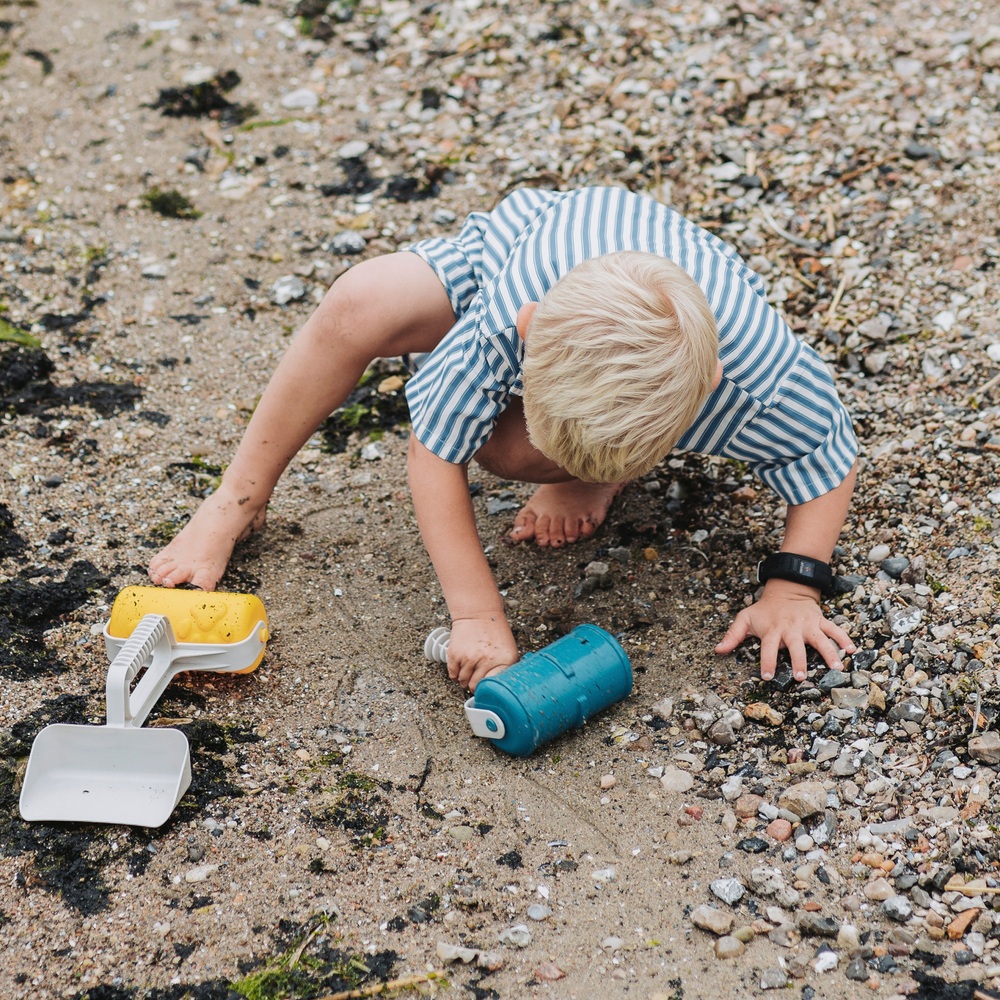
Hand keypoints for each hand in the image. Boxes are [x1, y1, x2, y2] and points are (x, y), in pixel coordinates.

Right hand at [447, 613, 518, 690]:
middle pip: (475, 686)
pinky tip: (459, 672)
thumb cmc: (495, 633)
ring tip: (467, 677)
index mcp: (503, 661)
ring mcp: (469, 658)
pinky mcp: (455, 654)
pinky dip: (455, 676)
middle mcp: (486, 661)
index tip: (486, 690)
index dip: (488, 690)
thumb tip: (498, 690)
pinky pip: (452, 674)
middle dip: (474, 687)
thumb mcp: (509, 651)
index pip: (493, 686)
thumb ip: (505, 670)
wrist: (479, 614)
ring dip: (464, 681)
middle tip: (474, 684)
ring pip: (463, 681)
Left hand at [714, 580, 855, 681]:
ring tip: (837, 668)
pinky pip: (834, 629)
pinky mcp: (820, 621)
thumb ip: (733, 635)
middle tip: (801, 677)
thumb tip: (718, 650)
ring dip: (829, 653)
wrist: (787, 589)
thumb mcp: (745, 618)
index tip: (766, 676)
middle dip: (798, 661)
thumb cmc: (764, 610)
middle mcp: (791, 628)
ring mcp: (808, 624)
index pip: (767, 648)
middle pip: (795, 646)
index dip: (766, 662)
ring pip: (820, 639)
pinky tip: (853, 650)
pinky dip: (844, 638)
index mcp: (772, 630)